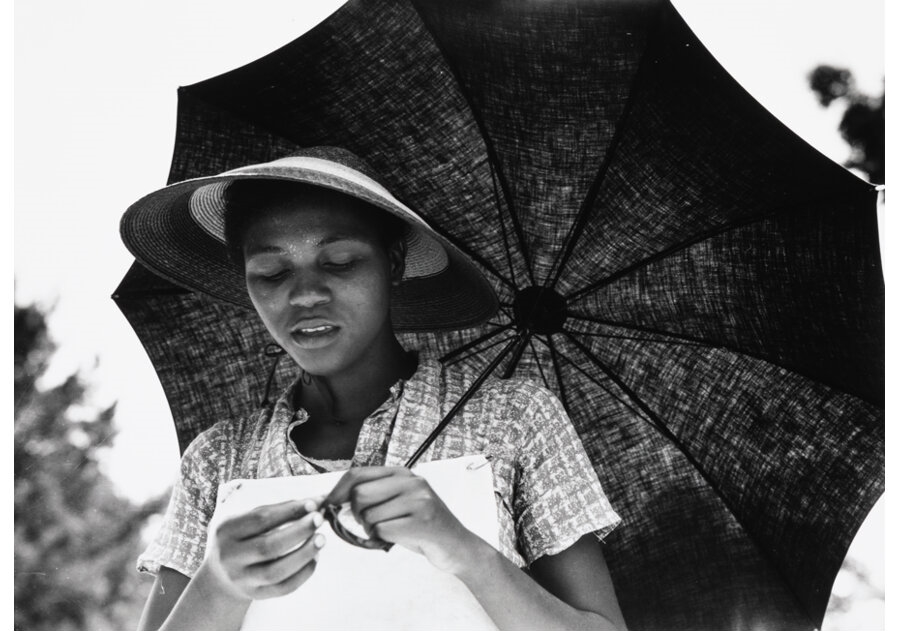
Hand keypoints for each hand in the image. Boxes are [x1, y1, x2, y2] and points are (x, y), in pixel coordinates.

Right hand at [203, 497, 324, 600]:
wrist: (221, 574)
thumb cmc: (243, 537)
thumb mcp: (249, 518)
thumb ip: (280, 509)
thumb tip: (318, 500)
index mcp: (227, 531)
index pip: (261, 519)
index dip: (290, 510)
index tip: (313, 503)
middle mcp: (231, 558)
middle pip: (268, 547)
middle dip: (299, 531)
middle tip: (319, 519)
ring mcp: (243, 580)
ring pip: (276, 572)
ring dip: (304, 554)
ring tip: (321, 539)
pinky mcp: (257, 594)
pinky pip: (284, 588)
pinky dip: (304, 573)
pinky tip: (314, 557)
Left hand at [325, 467, 483, 574]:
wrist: (458, 546)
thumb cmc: (423, 526)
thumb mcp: (401, 501)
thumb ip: (375, 494)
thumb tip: (333, 499)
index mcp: (403, 474)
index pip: (358, 474)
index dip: (337, 490)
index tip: (327, 505)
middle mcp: (411, 482)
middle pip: (359, 495)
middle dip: (357, 515)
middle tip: (371, 524)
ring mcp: (419, 501)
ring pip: (369, 516)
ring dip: (372, 530)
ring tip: (390, 531)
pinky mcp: (422, 521)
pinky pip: (383, 531)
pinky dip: (383, 540)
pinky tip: (398, 539)